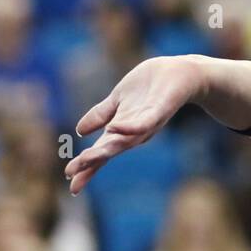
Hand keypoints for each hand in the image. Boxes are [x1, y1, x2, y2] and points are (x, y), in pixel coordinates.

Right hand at [63, 56, 204, 195]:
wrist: (182, 72)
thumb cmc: (150, 86)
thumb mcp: (119, 99)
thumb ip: (101, 115)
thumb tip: (79, 131)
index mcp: (122, 130)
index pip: (101, 150)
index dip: (86, 164)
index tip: (69, 177)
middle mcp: (134, 131)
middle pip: (109, 150)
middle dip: (91, 162)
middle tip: (72, 174)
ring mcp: (148, 122)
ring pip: (124, 140)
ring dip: (105, 149)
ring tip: (86, 157)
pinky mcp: (160, 110)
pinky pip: (145, 121)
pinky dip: (129, 127)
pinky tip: (113, 128)